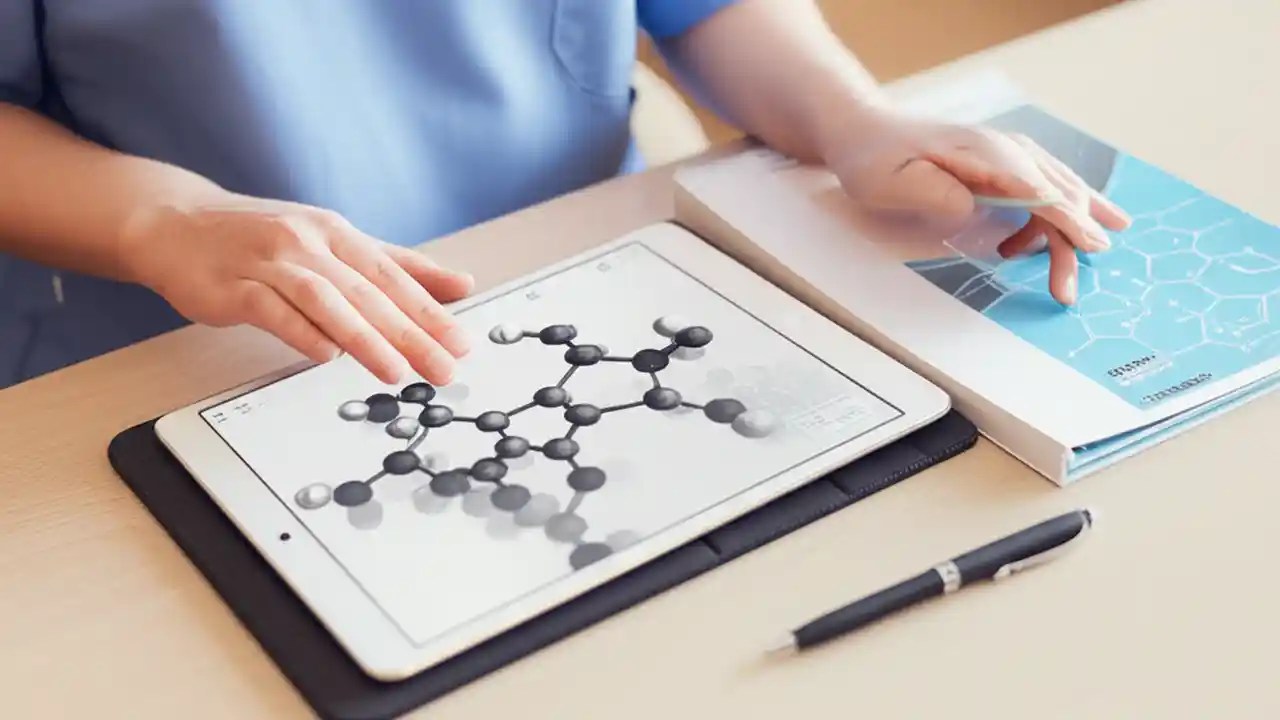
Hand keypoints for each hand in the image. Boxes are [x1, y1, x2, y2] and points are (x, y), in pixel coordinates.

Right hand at [119, 191, 473, 384]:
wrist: (174, 222)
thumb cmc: (260, 237)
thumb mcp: (332, 242)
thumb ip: (396, 264)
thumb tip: (459, 284)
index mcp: (335, 232)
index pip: (393, 275)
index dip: (430, 310)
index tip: (460, 342)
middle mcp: (306, 242)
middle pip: (367, 291)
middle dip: (410, 333)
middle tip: (441, 366)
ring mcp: (268, 262)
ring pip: (326, 301)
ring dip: (364, 337)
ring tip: (396, 370)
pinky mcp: (232, 286)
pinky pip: (273, 311)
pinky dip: (302, 333)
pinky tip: (327, 356)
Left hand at [823, 107, 1131, 304]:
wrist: (865, 130)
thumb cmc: (873, 158)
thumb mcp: (890, 180)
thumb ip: (933, 193)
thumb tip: (972, 207)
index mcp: (982, 154)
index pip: (1037, 188)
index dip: (1067, 219)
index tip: (1093, 245)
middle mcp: (1004, 149)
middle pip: (1057, 193)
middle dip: (1072, 239)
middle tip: (1065, 291)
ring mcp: (1006, 154)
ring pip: (1058, 189)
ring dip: (1074, 226)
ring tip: (1089, 259)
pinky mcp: (1001, 165)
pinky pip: (1042, 189)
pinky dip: (1055, 214)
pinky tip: (1040, 242)